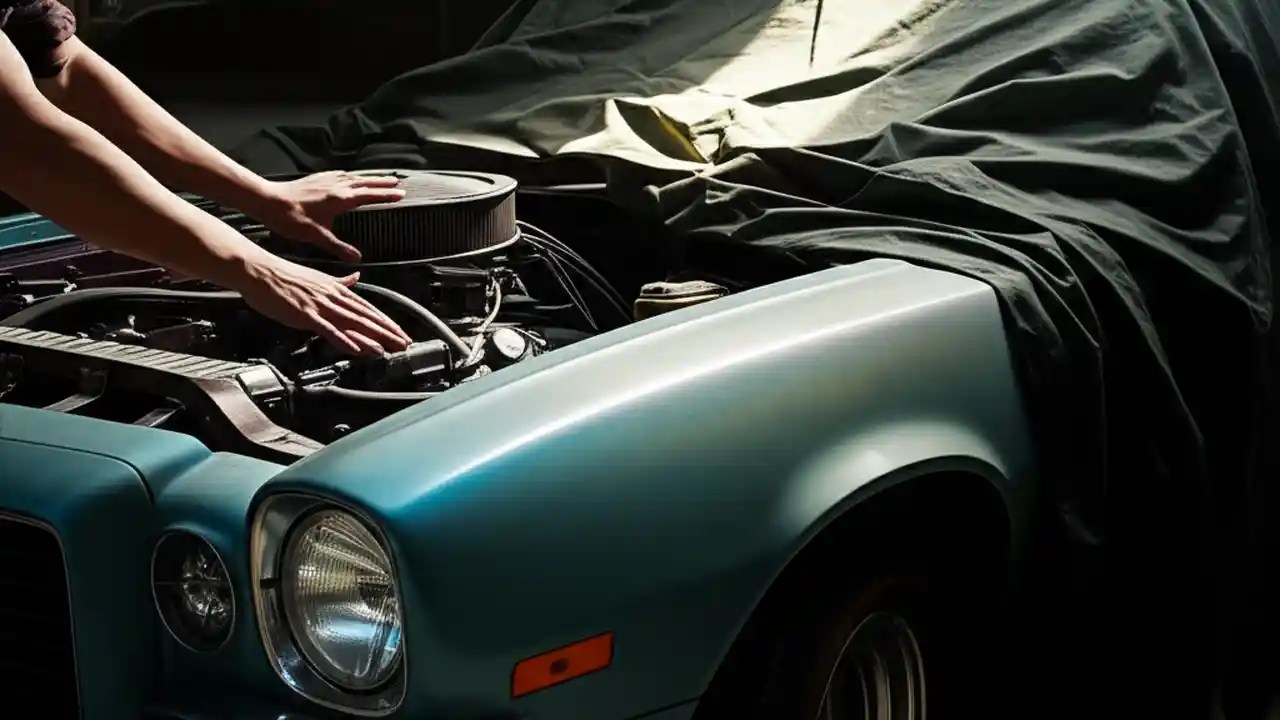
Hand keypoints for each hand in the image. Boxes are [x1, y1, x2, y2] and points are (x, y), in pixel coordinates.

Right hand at [236, 255, 411, 355]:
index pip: (368, 307)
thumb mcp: (318, 277)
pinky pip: (328, 329)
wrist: (259, 270)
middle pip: (366, 317)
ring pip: (352, 324)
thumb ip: (340, 281)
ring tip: (388, 349)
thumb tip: (357, 278)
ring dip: (372, 337)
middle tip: (404, 344)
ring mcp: (320, 306)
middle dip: (387, 332)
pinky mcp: (305, 315)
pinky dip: (344, 339)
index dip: (386, 321)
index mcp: (337, 289)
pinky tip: (356, 349)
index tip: (400, 331)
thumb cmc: (284, 275)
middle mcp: (333, 297)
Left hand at [253, 171, 406, 261]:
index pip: (369, 195)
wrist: (268, 201)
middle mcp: (336, 186)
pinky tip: (351, 177)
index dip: (386, 195)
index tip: (401, 194)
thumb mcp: (316, 236)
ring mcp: (326, 180)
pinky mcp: (317, 178)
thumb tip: (357, 258)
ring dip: (370, 178)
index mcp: (340, 199)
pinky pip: (341, 174)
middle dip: (383, 183)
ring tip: (381, 178)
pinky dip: (353, 175)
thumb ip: (338, 246)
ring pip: (354, 176)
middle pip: (365, 182)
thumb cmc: (291, 219)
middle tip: (398, 183)